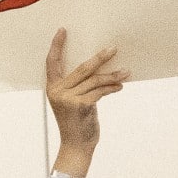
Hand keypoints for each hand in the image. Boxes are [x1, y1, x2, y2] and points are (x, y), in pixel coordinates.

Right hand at [43, 32, 126, 155]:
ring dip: (112, 75)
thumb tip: (100, 72)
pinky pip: (100, 91)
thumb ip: (80, 87)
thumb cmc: (76, 124)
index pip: (52, 62)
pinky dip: (112, 87)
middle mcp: (58, 91)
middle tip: (113, 49)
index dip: (57, 46)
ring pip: (95, 80)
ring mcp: (68, 98)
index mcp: (53, 88)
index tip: (62, 31)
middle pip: (82, 68)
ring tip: (126, 72)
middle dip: (100, 58)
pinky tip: (120, 86)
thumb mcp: (73, 103)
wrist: (76, 146)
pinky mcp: (81, 105)